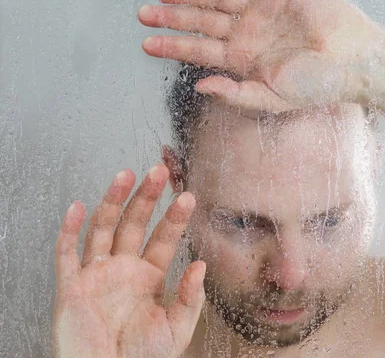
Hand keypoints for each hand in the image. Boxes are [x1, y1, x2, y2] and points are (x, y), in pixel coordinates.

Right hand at [52, 165, 204, 357]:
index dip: (175, 218)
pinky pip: (66, 255)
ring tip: (126, 174)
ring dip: (113, 201)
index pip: (164, 238)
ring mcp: (97, 275)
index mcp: (149, 276)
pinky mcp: (71, 288)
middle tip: (159, 171)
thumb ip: (190, 297)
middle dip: (146, 197)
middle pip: (134, 224)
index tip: (188, 197)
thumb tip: (200, 265)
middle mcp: (123, 270)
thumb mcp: (177, 329)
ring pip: (103, 229)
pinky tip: (78, 207)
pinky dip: (69, 231)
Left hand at [138, 0, 383, 111]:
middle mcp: (249, 34)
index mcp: (244, 61)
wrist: (354, 61)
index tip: (146, 43)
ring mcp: (263, 11)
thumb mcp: (271, 99)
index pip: (199, 51)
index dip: (172, 46)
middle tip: (142, 13)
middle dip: (172, 18)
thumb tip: (199, 86)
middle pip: (201, 22)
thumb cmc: (317, 86)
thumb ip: (234, 93)